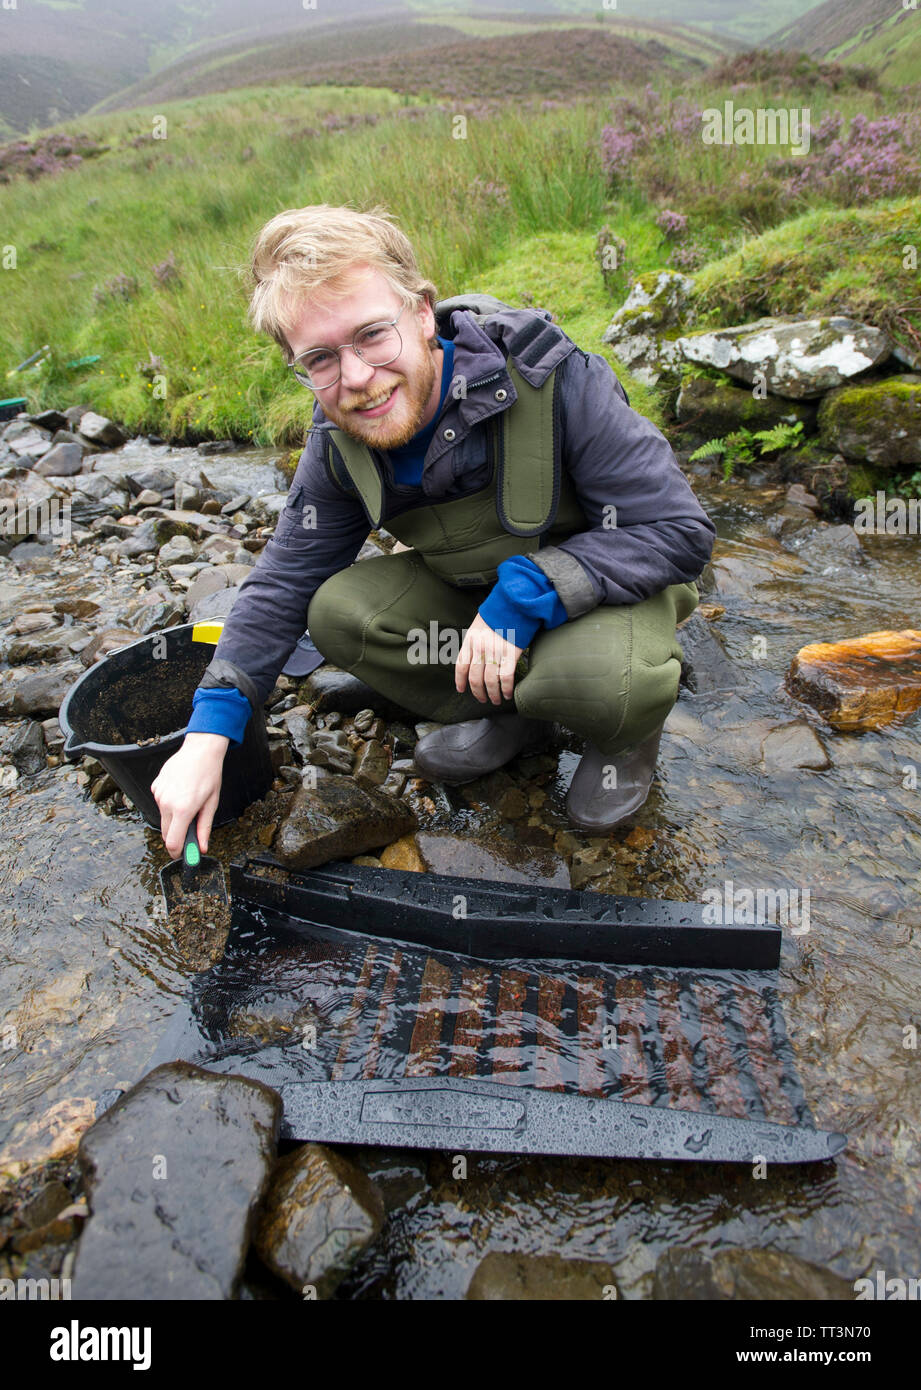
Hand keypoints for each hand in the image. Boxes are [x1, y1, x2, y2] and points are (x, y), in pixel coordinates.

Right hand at [151, 732, 228, 858]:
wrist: (200, 750)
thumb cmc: (209, 775)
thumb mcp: (211, 804)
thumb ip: (204, 828)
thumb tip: (201, 847)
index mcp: (182, 810)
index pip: (172, 842)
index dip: (177, 852)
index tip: (183, 855)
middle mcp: (166, 803)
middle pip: (166, 833)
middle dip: (176, 837)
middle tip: (190, 833)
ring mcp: (159, 794)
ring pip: (164, 818)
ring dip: (174, 818)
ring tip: (189, 803)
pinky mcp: (155, 787)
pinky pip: (161, 803)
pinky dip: (169, 804)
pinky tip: (181, 792)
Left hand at [455, 613, 523, 705]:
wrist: (515, 601)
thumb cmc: (499, 611)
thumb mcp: (479, 623)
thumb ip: (476, 639)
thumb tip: (475, 654)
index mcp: (471, 640)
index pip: (461, 666)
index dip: (460, 680)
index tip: (461, 689)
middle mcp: (480, 648)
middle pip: (475, 678)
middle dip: (478, 692)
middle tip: (482, 699)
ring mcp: (495, 652)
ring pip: (490, 682)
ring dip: (492, 695)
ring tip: (496, 700)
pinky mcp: (511, 654)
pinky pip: (506, 678)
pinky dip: (506, 689)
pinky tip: (508, 694)